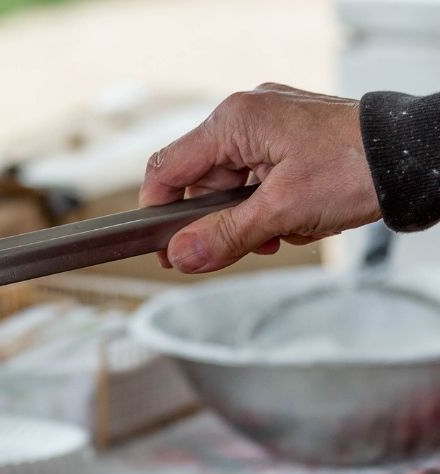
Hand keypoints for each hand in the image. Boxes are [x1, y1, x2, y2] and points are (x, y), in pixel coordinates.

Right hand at [140, 84, 381, 272]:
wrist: (418, 158)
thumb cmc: (358, 167)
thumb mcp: (282, 211)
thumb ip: (224, 236)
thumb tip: (181, 257)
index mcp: (235, 121)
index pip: (168, 168)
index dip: (158, 211)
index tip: (164, 247)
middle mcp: (248, 116)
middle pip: (202, 183)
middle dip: (218, 222)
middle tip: (238, 248)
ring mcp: (271, 127)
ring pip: (232, 188)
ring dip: (249, 220)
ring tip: (281, 232)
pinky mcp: (290, 141)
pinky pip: (259, 182)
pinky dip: (270, 209)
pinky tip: (294, 221)